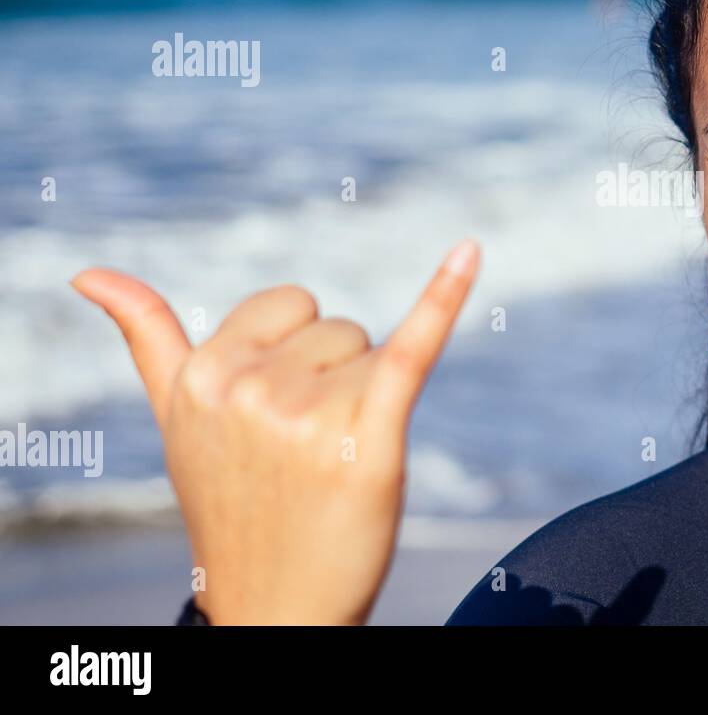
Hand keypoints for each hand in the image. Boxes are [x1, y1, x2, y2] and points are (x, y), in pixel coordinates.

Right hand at [71, 239, 480, 624]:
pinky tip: (469, 252)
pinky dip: (444, 299)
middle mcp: (250, 390)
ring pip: (373, 352)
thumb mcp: (179, 419)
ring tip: (333, 461)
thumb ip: (147, 339)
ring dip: (365, 400)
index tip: (277, 409)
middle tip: (306, 449)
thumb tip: (87, 271)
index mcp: (203, 375)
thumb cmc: (232, 500)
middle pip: (337, 328)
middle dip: (332, 378)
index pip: (289, 304)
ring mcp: (308, 416)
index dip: (296, 352)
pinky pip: (412, 350)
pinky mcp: (369, 440)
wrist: (276, 605)